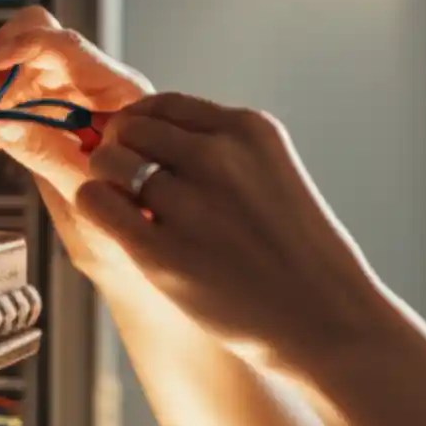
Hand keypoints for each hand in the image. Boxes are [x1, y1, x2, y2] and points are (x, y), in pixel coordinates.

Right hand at [0, 6, 152, 281]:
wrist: (140, 248)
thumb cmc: (131, 222)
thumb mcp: (85, 192)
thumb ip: (44, 155)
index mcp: (120, 93)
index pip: (67, 45)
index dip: (24, 45)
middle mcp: (99, 86)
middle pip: (41, 40)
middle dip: (1, 63)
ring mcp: (78, 96)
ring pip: (24, 63)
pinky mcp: (60, 112)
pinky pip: (22, 92)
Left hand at [72, 93, 390, 375]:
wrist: (329, 321)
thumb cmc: (302, 255)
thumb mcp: (274, 175)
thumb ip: (222, 153)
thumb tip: (149, 138)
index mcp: (250, 129)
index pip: (165, 104)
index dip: (141, 126)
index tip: (141, 151)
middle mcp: (220, 156)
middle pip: (131, 126)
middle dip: (120, 149)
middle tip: (127, 182)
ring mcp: (191, 203)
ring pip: (108, 159)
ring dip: (106, 179)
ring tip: (127, 207)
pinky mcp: (163, 251)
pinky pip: (96, 201)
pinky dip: (97, 206)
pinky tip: (117, 224)